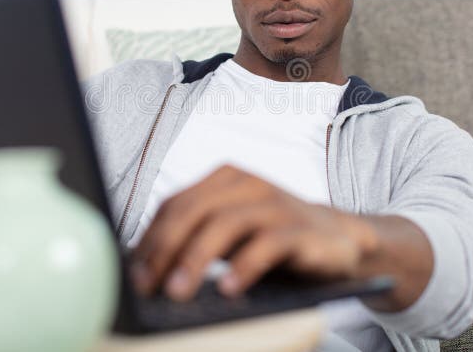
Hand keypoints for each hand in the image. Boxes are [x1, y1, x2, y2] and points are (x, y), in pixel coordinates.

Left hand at [130, 165, 378, 300]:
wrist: (340, 238)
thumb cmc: (272, 238)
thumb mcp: (231, 234)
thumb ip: (195, 237)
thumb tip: (141, 266)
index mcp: (225, 179)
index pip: (176, 204)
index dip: (150, 238)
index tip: (132, 272)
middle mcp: (248, 184)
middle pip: (195, 211)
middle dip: (165, 249)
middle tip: (146, 285)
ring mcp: (276, 204)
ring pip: (226, 224)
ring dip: (196, 259)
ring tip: (178, 292)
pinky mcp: (300, 230)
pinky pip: (267, 245)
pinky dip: (244, 268)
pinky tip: (227, 289)